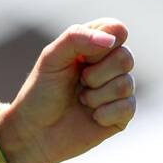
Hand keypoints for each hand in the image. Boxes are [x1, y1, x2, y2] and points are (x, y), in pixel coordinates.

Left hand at [0, 18, 134, 162]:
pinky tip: (91, 116)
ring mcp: (117, 90)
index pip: (117, 30)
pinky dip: (104, 113)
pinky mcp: (121, 115)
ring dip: (96, 95)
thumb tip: (112, 39)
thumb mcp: (51, 57)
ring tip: (81, 100)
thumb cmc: (41, 91)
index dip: (103, 43)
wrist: (34, 132)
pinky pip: (128, 107)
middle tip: (78, 81)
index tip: (82, 57)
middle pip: (125, 58)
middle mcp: (109, 65)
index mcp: (93, 45)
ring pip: (126, 84)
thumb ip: (77, 38)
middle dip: (96, 74)